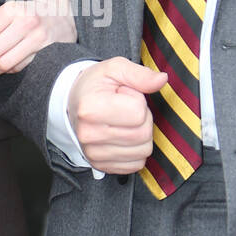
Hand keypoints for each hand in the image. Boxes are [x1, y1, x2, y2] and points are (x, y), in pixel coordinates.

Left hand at [0, 0, 76, 74]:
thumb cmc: (31, 14)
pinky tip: (6, 67)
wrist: (66, 13)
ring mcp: (37, 38)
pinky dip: (8, 71)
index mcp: (11, 10)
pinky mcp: (47, 51)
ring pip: (4, 63)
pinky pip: (19, 68)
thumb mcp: (12, 11)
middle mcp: (25, 22)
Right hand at [67, 57, 167, 172]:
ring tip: (124, 122)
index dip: (137, 99)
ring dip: (141, 135)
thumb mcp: (115, 69)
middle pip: (143, 133)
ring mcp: (94, 154)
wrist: (73, 105)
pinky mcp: (101, 166)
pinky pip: (137, 164)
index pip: (138, 112)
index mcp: (90, 109)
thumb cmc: (95, 86)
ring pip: (143, 151)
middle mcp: (89, 135)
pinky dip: (136, 150)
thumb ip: (139, 74)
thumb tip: (162, 79)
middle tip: (127, 109)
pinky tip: (123, 137)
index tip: (123, 95)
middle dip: (143, 118)